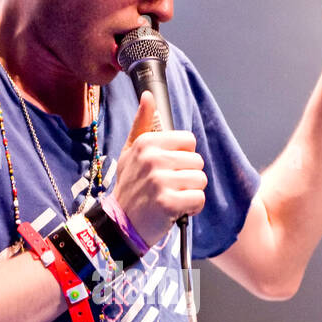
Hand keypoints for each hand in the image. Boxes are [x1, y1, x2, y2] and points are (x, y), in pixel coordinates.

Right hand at [114, 91, 206, 247]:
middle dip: (188, 177)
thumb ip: (141, 124)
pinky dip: (192, 208)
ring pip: (200, 180)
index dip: (183, 157)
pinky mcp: (168, 202)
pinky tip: (176, 211)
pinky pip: (198, 199)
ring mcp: (160, 181)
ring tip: (172, 199)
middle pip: (197, 161)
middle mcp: (152, 158)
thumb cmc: (130, 187)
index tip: (169, 169)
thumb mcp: (130, 153)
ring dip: (191, 193)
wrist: (121, 225)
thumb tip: (148, 96)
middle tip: (169, 188)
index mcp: (146, 142)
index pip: (188, 141)